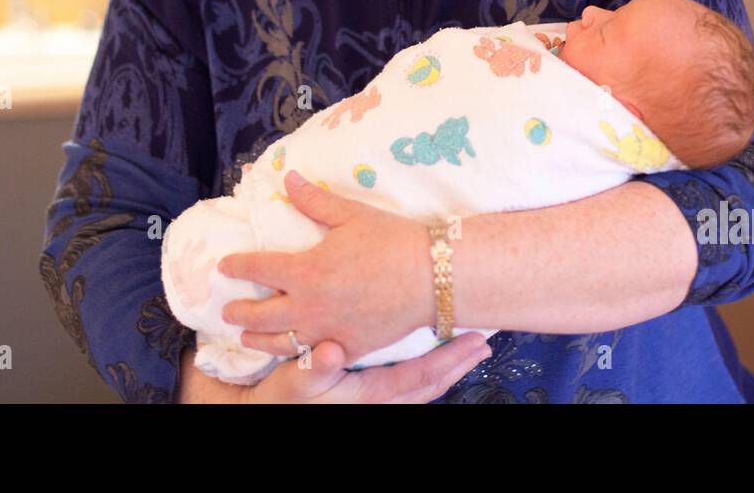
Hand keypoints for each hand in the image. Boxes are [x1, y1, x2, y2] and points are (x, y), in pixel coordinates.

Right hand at [175, 334, 490, 403]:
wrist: (268, 412)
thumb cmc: (280, 396)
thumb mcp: (292, 380)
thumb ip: (315, 367)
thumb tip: (334, 350)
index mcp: (368, 396)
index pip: (419, 376)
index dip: (449, 359)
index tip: (475, 341)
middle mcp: (379, 404)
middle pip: (431, 385)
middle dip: (459, 364)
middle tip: (485, 341)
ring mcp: (378, 405)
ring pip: (425, 389)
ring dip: (449, 368)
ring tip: (468, 348)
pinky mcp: (372, 400)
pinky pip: (412, 389)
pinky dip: (430, 374)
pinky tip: (435, 361)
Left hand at [217, 169, 435, 363]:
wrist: (431, 276)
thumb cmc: (390, 240)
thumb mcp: (350, 214)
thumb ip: (314, 199)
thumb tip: (287, 177)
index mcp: (305, 271)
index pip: (258, 268)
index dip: (237, 266)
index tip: (225, 266)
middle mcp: (309, 307)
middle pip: (260, 315)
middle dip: (238, 313)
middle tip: (227, 312)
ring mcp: (327, 333)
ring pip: (281, 343)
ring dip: (258, 340)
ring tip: (247, 338)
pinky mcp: (349, 349)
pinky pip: (314, 358)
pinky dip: (297, 356)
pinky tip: (292, 352)